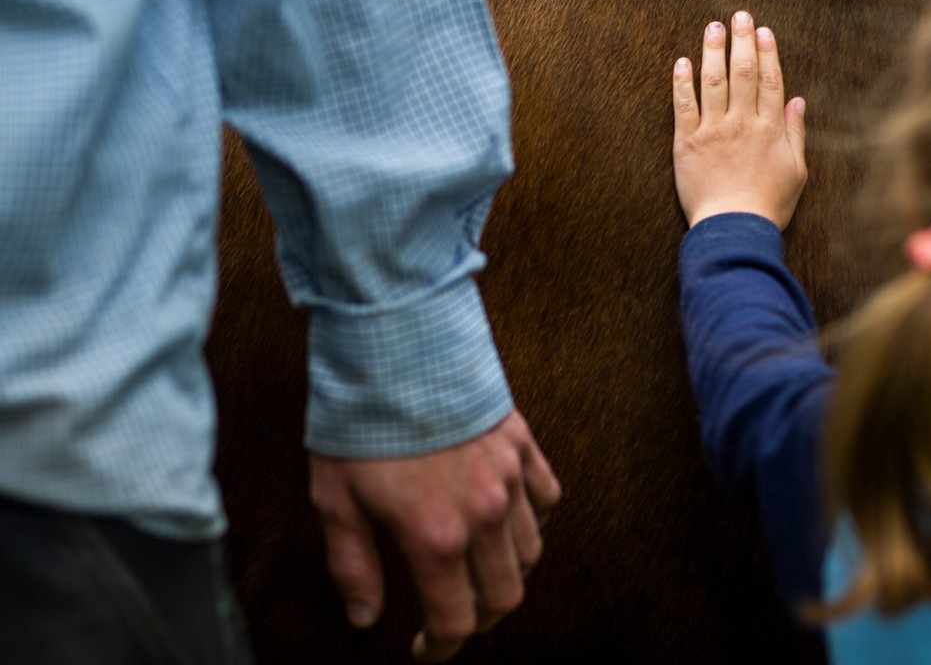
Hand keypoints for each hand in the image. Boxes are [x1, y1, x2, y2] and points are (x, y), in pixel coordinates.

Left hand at [308, 411, 560, 661]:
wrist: (399, 345)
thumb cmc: (360, 421)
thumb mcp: (336, 499)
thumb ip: (353, 565)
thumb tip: (364, 617)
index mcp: (436, 536)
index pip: (455, 620)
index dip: (440, 648)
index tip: (425, 649)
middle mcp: (483, 515)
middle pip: (504, 596)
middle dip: (479, 619)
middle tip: (454, 616)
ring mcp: (511, 479)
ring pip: (531, 553)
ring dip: (507, 573)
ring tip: (478, 571)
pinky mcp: (523, 445)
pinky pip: (547, 499)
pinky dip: (532, 519)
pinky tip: (506, 518)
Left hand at [672, 10, 807, 228]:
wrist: (734, 228)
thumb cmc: (769, 205)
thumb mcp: (796, 171)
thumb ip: (796, 133)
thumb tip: (797, 102)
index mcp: (770, 129)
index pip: (770, 80)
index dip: (767, 52)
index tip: (764, 31)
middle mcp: (742, 122)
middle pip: (744, 72)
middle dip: (742, 41)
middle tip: (740, 15)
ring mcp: (713, 130)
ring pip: (714, 81)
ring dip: (714, 50)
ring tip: (714, 26)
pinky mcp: (687, 142)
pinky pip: (683, 105)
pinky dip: (682, 81)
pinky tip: (682, 61)